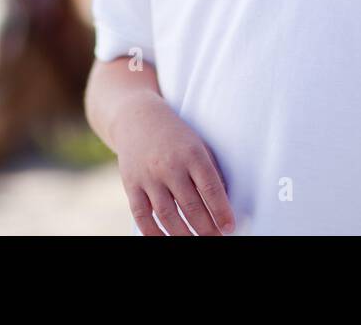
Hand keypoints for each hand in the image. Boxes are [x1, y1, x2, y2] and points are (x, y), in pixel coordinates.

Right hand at [111, 92, 235, 235]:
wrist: (137, 118)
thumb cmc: (176, 136)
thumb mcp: (198, 145)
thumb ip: (210, 172)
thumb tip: (223, 205)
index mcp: (191, 153)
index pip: (210, 188)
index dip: (221, 211)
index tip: (229, 227)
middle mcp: (169, 165)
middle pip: (191, 206)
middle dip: (206, 229)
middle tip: (216, 238)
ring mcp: (148, 176)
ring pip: (168, 215)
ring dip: (184, 235)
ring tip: (197, 243)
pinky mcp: (131, 185)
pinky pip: (142, 216)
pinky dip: (154, 233)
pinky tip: (166, 240)